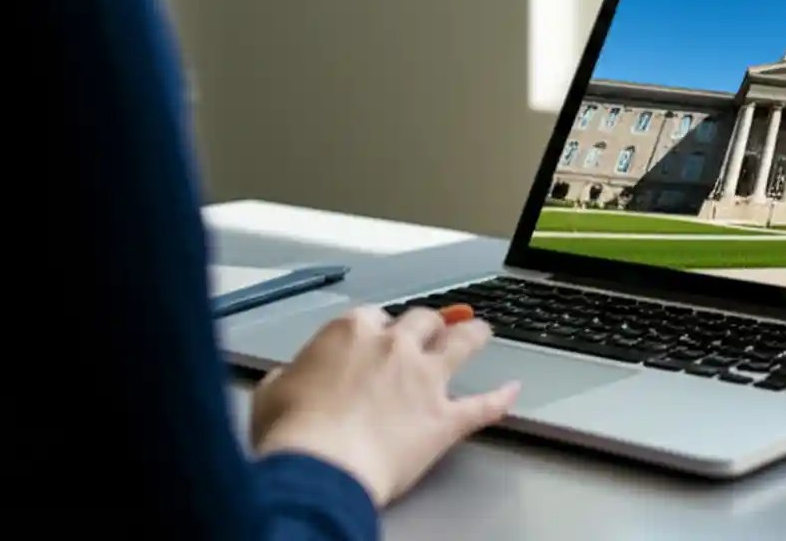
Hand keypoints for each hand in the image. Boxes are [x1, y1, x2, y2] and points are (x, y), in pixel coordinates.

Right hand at [249, 306, 519, 506]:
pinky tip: (512, 393)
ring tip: (482, 332)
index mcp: (352, 333)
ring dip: (475, 335)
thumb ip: (292, 375)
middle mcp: (395, 348)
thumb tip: (291, 379)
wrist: (321, 466)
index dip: (378, 328)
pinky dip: (501, 398)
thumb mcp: (273, 391)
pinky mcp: (444, 419)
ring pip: (463, 343)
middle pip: (424, 321)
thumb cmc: (293, 432)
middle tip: (433, 326)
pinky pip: (484, 405)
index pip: (373, 318)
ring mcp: (425, 381)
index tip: (377, 335)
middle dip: (429, 324)